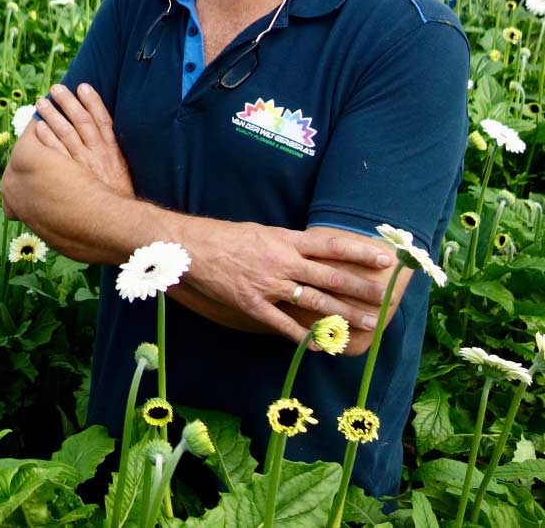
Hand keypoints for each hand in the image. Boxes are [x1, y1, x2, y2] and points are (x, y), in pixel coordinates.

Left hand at [33, 83, 134, 196]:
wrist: (119, 223)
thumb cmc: (119, 198)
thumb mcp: (121, 171)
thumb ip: (111, 154)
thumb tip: (102, 138)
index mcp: (113, 151)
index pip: (102, 119)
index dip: (92, 101)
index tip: (82, 86)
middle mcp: (98, 154)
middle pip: (81, 121)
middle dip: (68, 103)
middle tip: (56, 88)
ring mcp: (83, 165)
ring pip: (66, 134)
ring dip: (53, 116)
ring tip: (42, 103)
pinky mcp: (71, 179)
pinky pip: (57, 155)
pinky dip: (47, 139)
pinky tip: (39, 127)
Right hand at [179, 221, 395, 344]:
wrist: (191, 248)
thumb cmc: (225, 236)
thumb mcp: (262, 231)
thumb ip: (288, 243)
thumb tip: (312, 250)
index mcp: (286, 241)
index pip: (331, 246)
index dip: (360, 253)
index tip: (384, 259)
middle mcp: (283, 263)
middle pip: (330, 278)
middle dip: (361, 290)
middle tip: (385, 301)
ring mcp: (269, 285)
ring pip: (314, 302)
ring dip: (343, 315)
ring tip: (366, 324)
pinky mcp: (253, 304)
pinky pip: (283, 324)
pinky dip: (303, 337)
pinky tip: (320, 347)